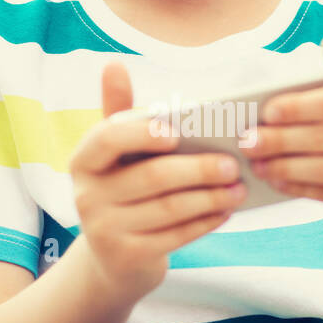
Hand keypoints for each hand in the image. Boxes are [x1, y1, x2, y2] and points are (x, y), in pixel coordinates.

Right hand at [69, 61, 246, 300]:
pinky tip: (226, 211)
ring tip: (238, 187)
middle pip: (152, 176)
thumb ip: (120, 113)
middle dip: (198, 169)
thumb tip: (113, 64)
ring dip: (211, 197)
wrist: (113, 258)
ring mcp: (105, 230)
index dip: (142, 133)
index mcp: (83, 160)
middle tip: (234, 163)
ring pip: (170, 208)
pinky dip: (206, 222)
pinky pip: (176, 236)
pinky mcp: (128, 257)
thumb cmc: (123, 190)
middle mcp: (87, 195)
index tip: (177, 131)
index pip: (108, 138)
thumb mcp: (116, 155)